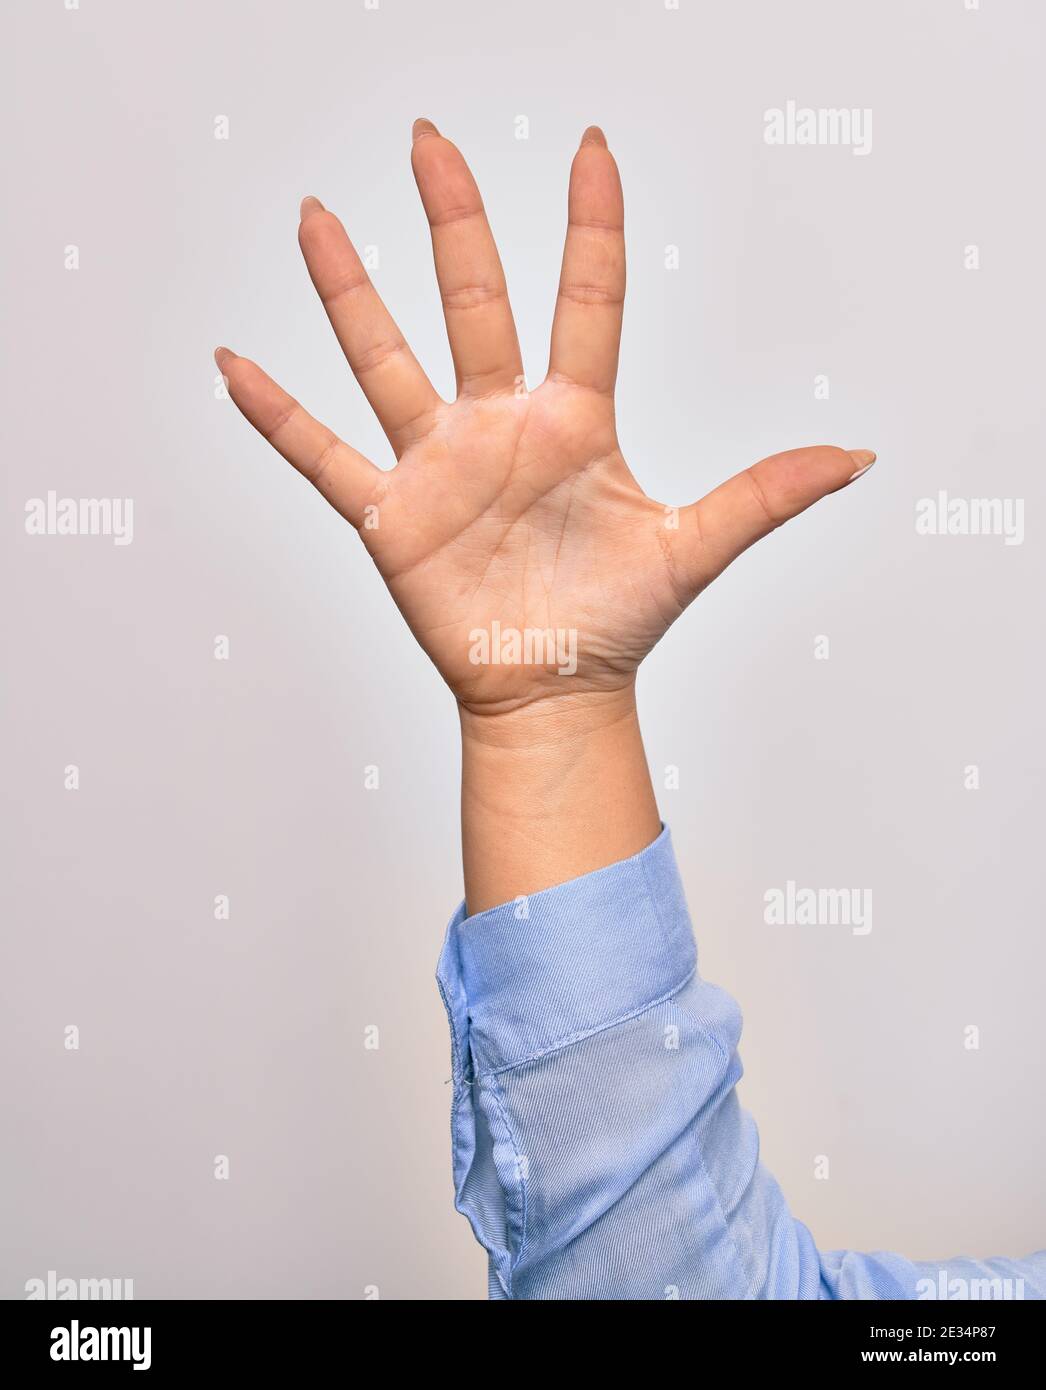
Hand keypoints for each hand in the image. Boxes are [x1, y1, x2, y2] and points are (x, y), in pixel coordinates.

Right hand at [216, 120, 873, 722]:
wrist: (555, 690)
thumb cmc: (619, 619)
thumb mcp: (695, 547)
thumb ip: (766, 495)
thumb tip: (856, 458)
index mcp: (574, 420)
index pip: (586, 302)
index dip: (592, 228)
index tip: (594, 149)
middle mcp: (501, 426)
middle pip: (474, 302)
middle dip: (455, 220)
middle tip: (431, 140)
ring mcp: (440, 465)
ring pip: (386, 360)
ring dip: (350, 293)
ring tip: (317, 221)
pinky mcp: (391, 516)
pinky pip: (324, 456)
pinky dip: (279, 417)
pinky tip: (236, 366)